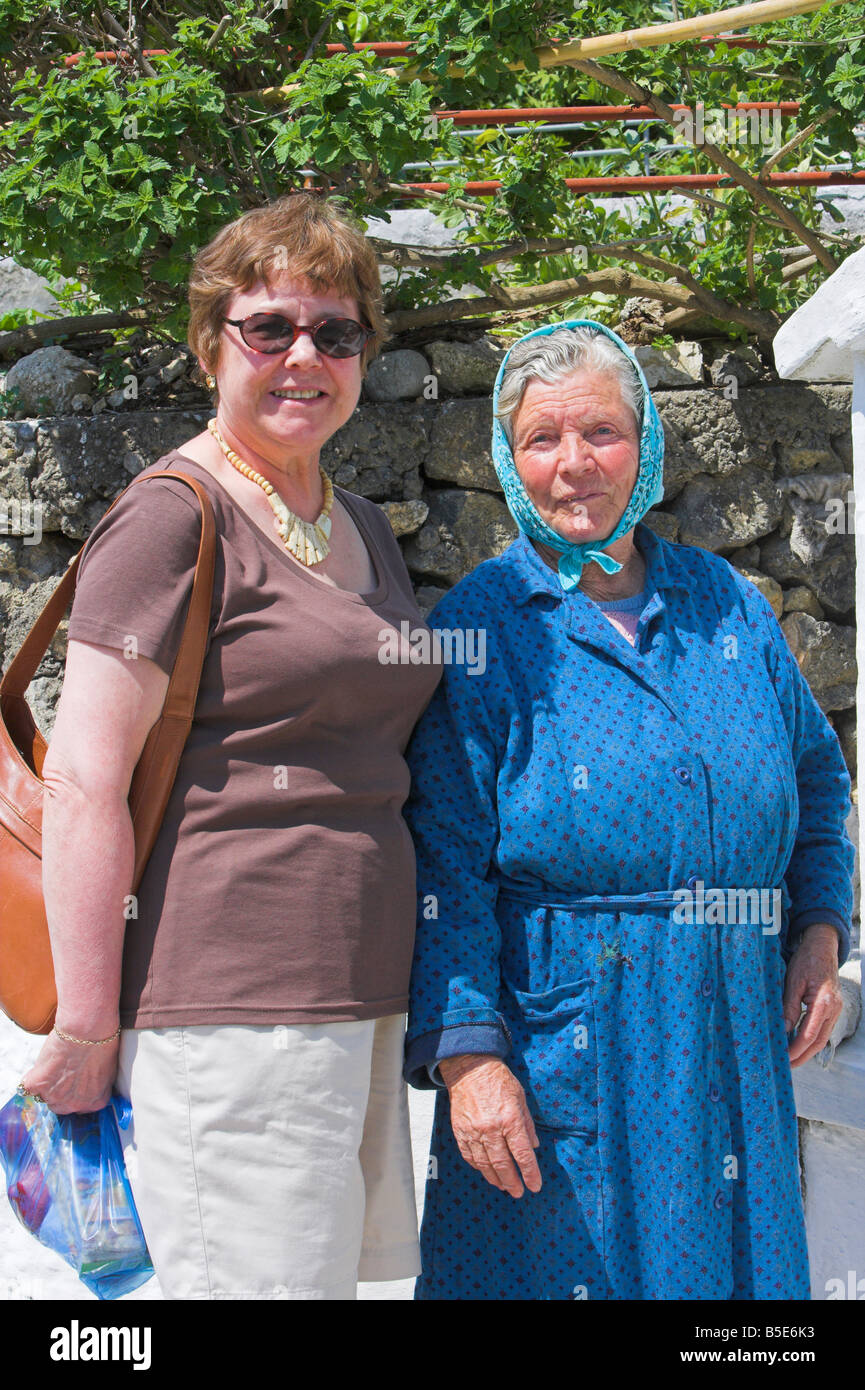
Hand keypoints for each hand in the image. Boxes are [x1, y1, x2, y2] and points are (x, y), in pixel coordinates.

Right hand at [19, 1028, 119, 1113]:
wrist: (86, 1030)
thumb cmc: (101, 1043)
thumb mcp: (107, 1070)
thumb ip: (96, 1084)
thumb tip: (88, 1084)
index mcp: (95, 1102)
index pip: (80, 1107)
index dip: (75, 1094)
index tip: (73, 1083)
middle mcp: (75, 1105)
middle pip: (60, 1106)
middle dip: (60, 1092)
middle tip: (62, 1074)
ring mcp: (55, 1097)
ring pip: (44, 1098)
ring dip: (46, 1085)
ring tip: (54, 1066)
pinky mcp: (38, 1085)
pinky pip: (28, 1087)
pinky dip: (32, 1077)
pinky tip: (41, 1066)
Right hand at [438, 1053, 541, 1197]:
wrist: (469, 1068)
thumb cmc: (498, 1080)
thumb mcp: (520, 1098)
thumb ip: (527, 1124)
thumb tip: (534, 1146)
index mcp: (510, 1119)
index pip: (522, 1154)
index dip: (530, 1173)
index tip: (534, 1186)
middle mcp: (491, 1128)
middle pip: (503, 1164)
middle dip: (513, 1181)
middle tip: (518, 1192)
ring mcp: (473, 1131)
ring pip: (485, 1164)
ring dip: (495, 1178)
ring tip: (503, 1186)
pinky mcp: (460, 1131)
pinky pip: (469, 1156)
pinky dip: (478, 1167)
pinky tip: (486, 1171)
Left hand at [783, 923, 843, 1068]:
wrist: (822, 947)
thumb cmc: (807, 960)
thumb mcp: (793, 981)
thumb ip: (789, 1006)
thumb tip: (782, 1029)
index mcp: (824, 1002)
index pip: (809, 1034)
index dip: (796, 1049)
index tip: (783, 1058)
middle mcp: (833, 1009)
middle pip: (819, 1042)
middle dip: (802, 1056)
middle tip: (786, 1067)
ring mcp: (835, 1010)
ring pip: (822, 1038)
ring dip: (807, 1051)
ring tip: (791, 1061)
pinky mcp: (832, 1009)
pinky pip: (822, 1030)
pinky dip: (811, 1040)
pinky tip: (799, 1045)